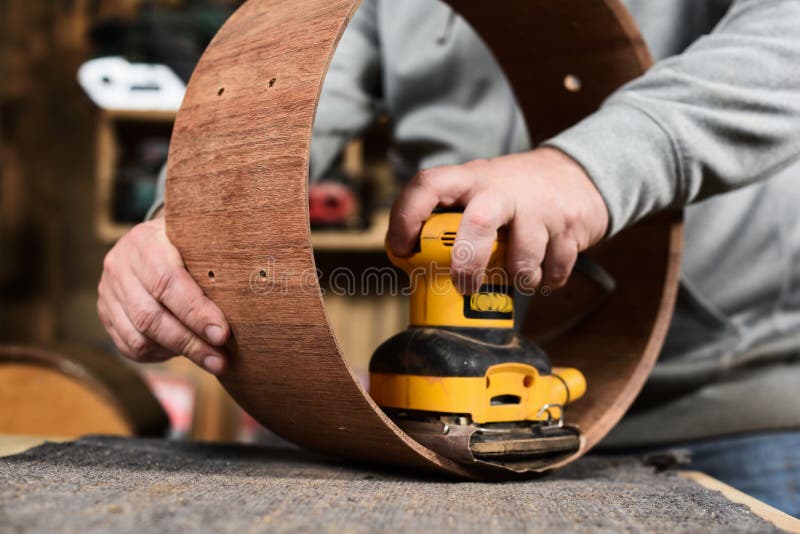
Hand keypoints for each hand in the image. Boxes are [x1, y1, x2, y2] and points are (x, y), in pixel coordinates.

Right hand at [97, 211, 229, 373]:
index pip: (168, 282)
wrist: (149, 239)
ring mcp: (108, 292)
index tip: (223, 334)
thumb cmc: (185, 241)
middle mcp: (120, 267)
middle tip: (220, 361)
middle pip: (151, 316)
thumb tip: (245, 292)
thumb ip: (212, 258)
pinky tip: (183, 354)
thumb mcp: (196, 237)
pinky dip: (159, 355)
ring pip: (139, 336)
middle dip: (190, 343)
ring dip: (178, 354)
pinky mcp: (106, 314)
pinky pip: (130, 346)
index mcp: (145, 242)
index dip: (196, 312)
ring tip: (211, 361)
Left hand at [387, 147, 608, 293]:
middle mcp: (503, 189)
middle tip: (463, 286)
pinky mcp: (570, 227)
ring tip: (519, 277)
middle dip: (467, 263)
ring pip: (524, 256)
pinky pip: (555, 268)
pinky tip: (544, 270)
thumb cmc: (515, 191)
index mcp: (472, 179)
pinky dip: (548, 279)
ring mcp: (540, 207)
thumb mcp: (479, 191)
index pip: (429, 185)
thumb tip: (411, 260)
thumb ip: (451, 216)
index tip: (400, 246)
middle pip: (478, 224)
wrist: (578, 173)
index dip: (407, 216)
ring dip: (519, 278)